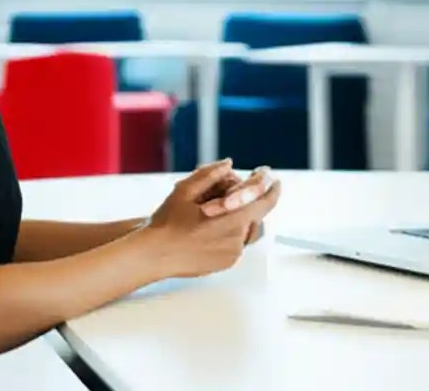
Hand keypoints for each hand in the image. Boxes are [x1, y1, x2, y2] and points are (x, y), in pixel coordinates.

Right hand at [143, 160, 280, 277]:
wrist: (153, 256)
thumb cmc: (166, 223)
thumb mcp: (185, 190)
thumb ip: (210, 174)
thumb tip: (228, 164)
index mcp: (233, 219)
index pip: (265, 203)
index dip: (273, 190)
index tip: (275, 182)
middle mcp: (237, 239)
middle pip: (255, 216)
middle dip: (248, 204)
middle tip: (232, 196)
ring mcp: (232, 254)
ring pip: (247, 231)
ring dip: (240, 220)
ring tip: (219, 213)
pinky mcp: (225, 264)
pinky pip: (236, 245)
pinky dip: (231, 234)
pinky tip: (211, 229)